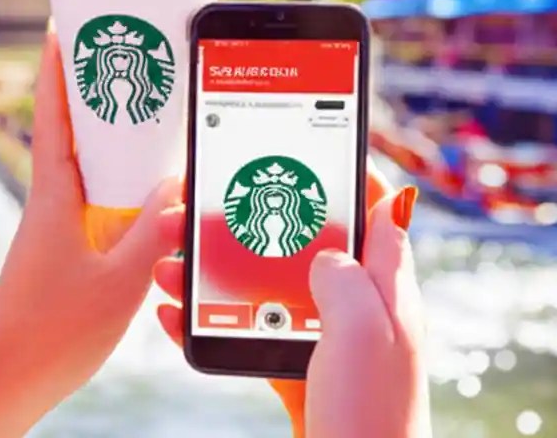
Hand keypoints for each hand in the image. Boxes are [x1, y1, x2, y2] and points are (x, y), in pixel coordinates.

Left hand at [0, 29, 185, 436]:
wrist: (6, 382)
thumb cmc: (50, 334)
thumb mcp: (118, 283)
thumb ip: (152, 233)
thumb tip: (179, 189)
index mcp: (54, 198)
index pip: (53, 115)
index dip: (58, 66)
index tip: (65, 22)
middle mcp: (52, 204)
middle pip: (73, 131)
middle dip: (96, 90)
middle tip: (127, 53)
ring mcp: (58, 229)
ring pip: (89, 168)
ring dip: (113, 138)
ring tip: (150, 114)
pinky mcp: (68, 254)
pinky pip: (99, 204)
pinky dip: (123, 186)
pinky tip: (152, 195)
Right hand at [153, 165, 429, 437]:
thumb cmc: (373, 416)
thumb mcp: (365, 327)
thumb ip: (349, 272)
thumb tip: (328, 249)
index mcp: (386, 288)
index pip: (377, 210)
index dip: (347, 172)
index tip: (306, 146)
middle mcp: (358, 308)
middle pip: (303, 242)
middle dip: (250, 219)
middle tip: (202, 203)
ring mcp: (325, 340)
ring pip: (265, 285)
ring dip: (215, 270)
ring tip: (170, 261)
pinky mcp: (297, 371)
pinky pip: (246, 333)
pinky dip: (209, 321)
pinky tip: (175, 317)